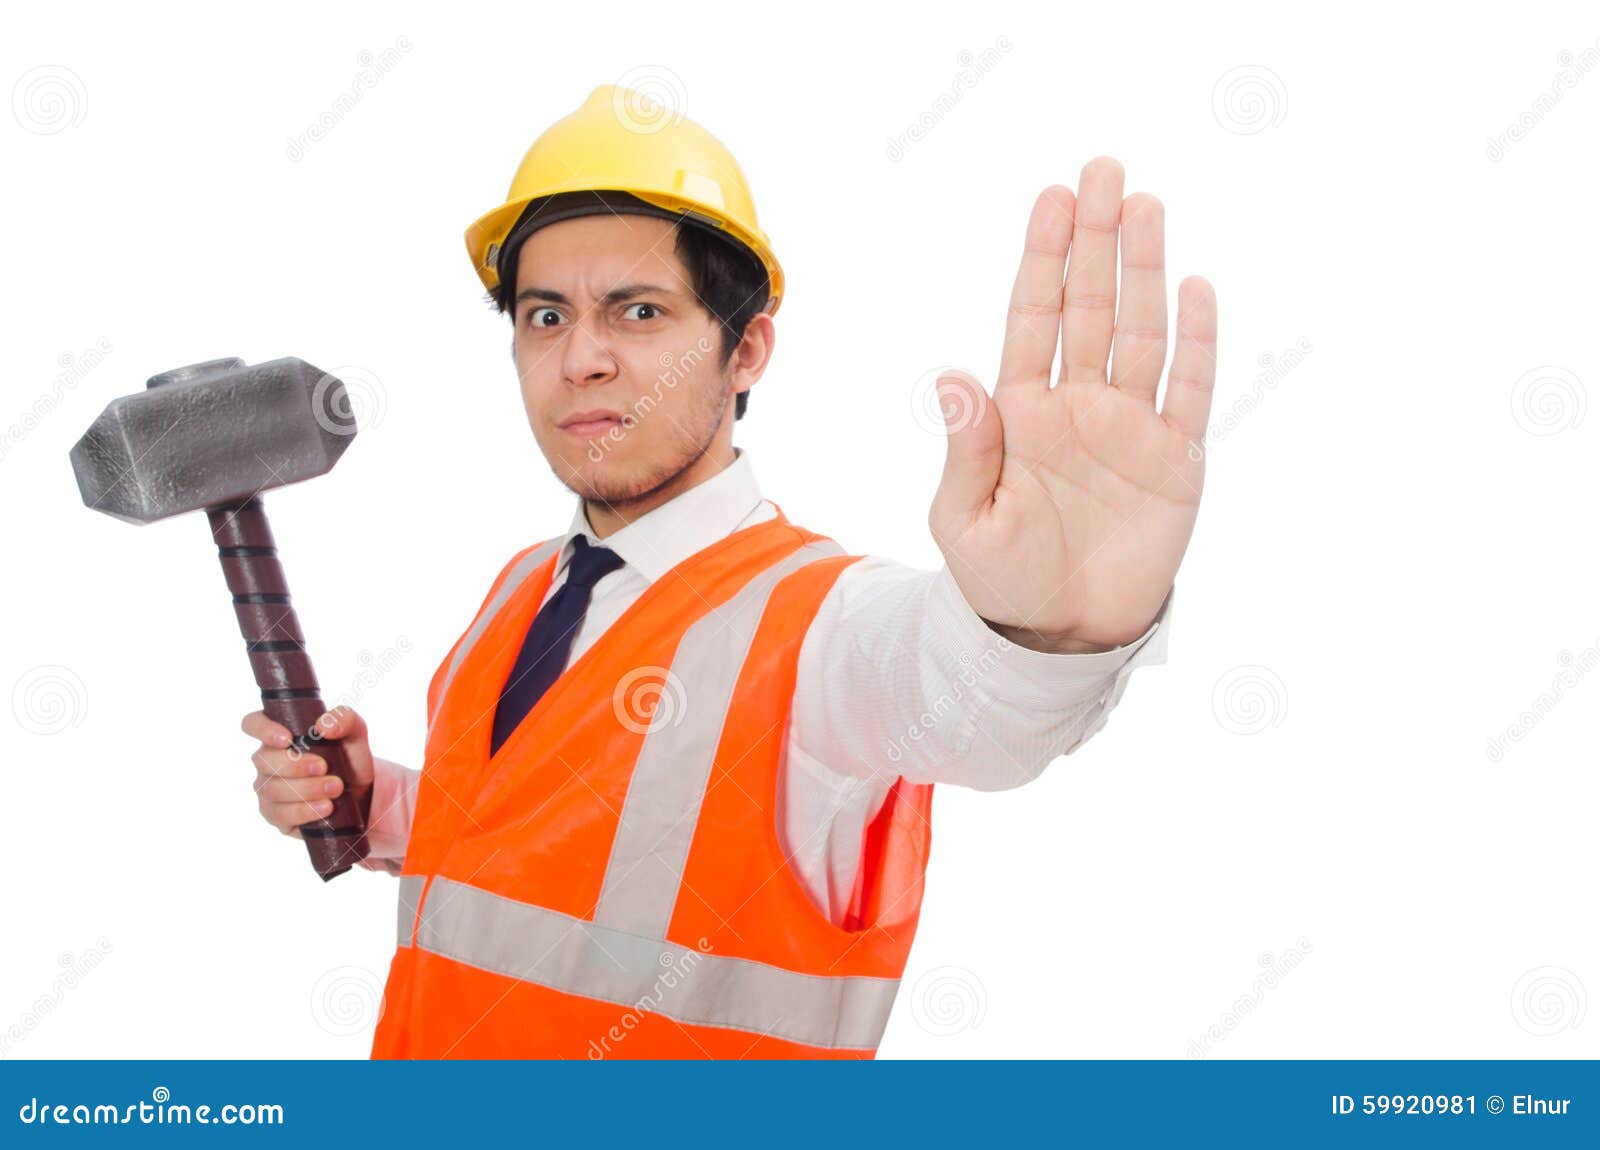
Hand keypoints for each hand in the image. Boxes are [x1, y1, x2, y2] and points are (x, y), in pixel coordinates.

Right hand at [244, 705, 373, 838]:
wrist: (361, 793)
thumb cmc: (349, 757)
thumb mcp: (355, 733)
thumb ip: (345, 718)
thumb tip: (323, 726)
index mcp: (280, 734)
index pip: (253, 723)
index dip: (262, 729)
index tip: (287, 739)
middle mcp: (267, 761)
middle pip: (263, 760)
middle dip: (295, 765)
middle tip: (324, 767)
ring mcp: (269, 789)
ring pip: (273, 789)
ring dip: (306, 789)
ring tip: (336, 787)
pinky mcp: (276, 815)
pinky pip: (280, 815)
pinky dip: (305, 811)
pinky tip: (325, 807)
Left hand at [929, 156, 1217, 650]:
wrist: (1060, 638)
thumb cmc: (1001, 582)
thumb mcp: (966, 523)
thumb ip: (967, 451)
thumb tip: (954, 375)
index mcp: (1022, 414)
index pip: (1034, 318)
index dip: (1046, 259)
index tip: (1055, 199)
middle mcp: (1077, 406)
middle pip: (1090, 307)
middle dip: (1097, 240)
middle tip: (1105, 170)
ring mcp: (1129, 428)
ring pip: (1140, 333)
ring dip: (1144, 271)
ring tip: (1147, 206)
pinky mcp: (1174, 462)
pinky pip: (1188, 391)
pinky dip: (1194, 342)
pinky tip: (1194, 289)